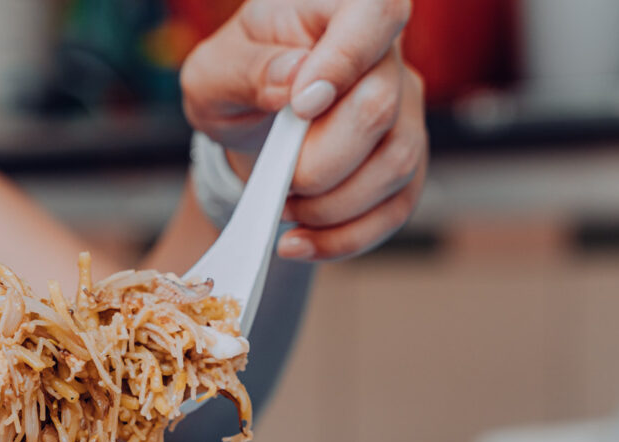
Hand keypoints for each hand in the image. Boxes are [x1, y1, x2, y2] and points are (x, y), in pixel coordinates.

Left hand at [181, 0, 425, 259]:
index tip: (300, 105)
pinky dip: (346, 236)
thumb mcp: (213, 73)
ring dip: (332, 204)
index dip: (345, 60)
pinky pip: (397, 206)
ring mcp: (404, 108)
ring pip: (397, 162)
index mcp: (339, 8)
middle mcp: (385, 54)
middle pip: (381, 106)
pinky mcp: (405, 161)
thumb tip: (293, 81)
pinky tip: (301, 241)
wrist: (251, 121)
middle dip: (320, 160)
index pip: (377, 11)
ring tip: (285, 208)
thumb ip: (246, 71)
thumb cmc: (237, 81)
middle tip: (279, 176)